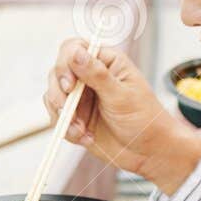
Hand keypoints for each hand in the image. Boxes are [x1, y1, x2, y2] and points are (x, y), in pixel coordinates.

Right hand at [44, 40, 200, 192]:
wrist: (148, 152)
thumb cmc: (144, 119)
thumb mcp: (121, 96)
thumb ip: (96, 74)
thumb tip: (75, 53)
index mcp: (106, 61)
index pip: (73, 48)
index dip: (65, 63)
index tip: (69, 85)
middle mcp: (90, 75)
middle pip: (57, 72)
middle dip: (59, 94)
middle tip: (68, 112)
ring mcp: (80, 97)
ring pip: (52, 96)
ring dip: (64, 115)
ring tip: (81, 130)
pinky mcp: (75, 117)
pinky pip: (57, 118)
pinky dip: (67, 129)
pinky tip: (85, 138)